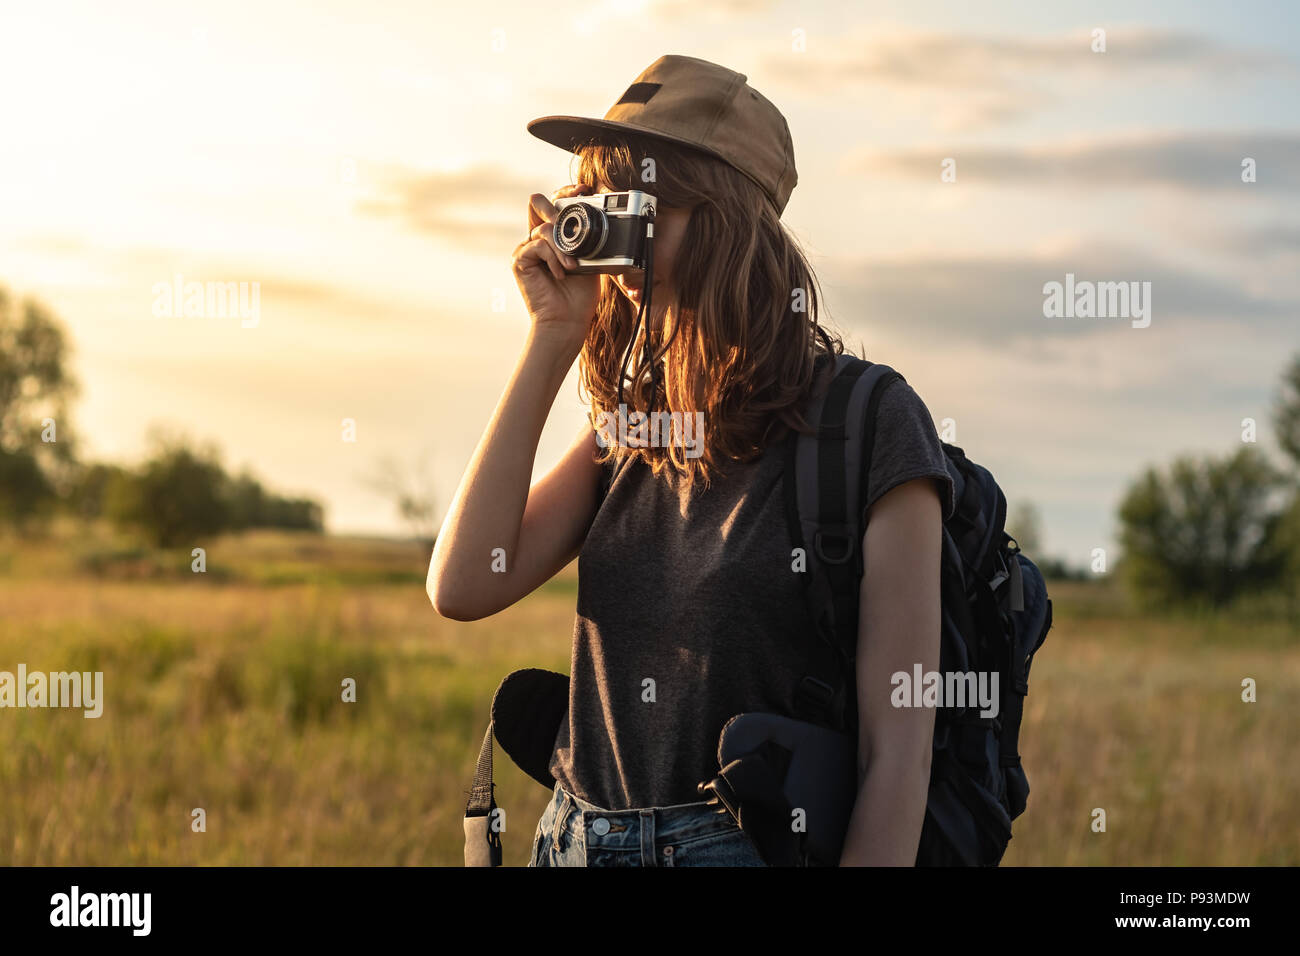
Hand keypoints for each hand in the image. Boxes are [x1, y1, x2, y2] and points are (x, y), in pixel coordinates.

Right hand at [512, 184, 600, 347]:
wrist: (568, 321)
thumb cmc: (580, 296)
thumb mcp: (590, 260)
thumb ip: (587, 239)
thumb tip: (594, 216)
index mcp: (552, 238)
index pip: (554, 203)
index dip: (566, 192)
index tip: (585, 189)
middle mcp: (536, 239)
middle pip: (538, 202)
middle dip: (558, 205)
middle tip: (573, 214)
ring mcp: (526, 249)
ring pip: (543, 228)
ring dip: (563, 246)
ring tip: (574, 265)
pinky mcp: (519, 260)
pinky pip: (537, 245)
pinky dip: (554, 258)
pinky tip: (562, 273)